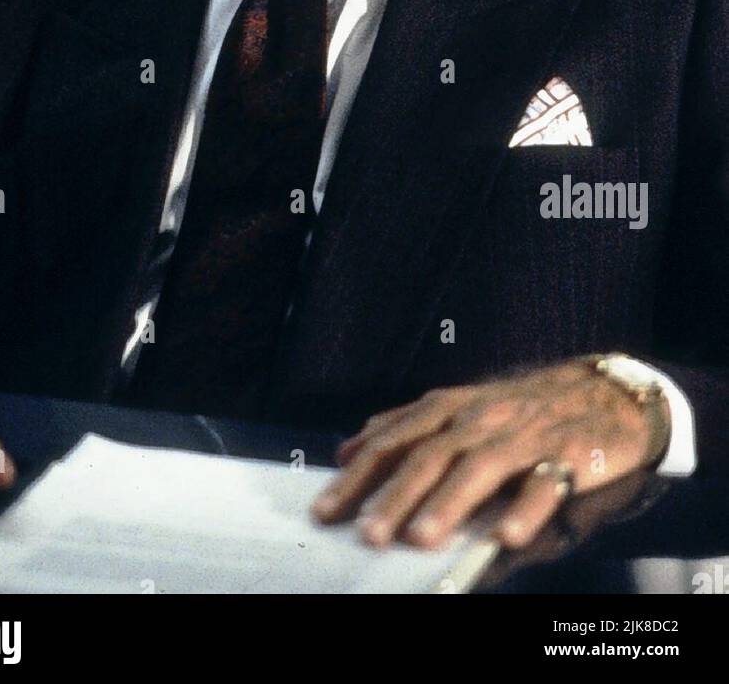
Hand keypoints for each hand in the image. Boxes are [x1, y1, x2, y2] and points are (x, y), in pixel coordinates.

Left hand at [312, 358, 668, 550]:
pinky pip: (547, 484)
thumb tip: (347, 449)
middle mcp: (482, 419)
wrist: (603, 393)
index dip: (359, 475)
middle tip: (368, 534)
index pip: (394, 441)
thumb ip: (406, 427)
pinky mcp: (570, 456)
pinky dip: (526, 508)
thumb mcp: (460, 407)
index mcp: (451, 408)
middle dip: (396, 496)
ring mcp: (525, 436)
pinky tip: (506, 535)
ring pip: (481, 467)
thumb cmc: (521, 408)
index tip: (326, 510)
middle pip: (432, 456)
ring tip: (421, 538)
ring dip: (450, 502)